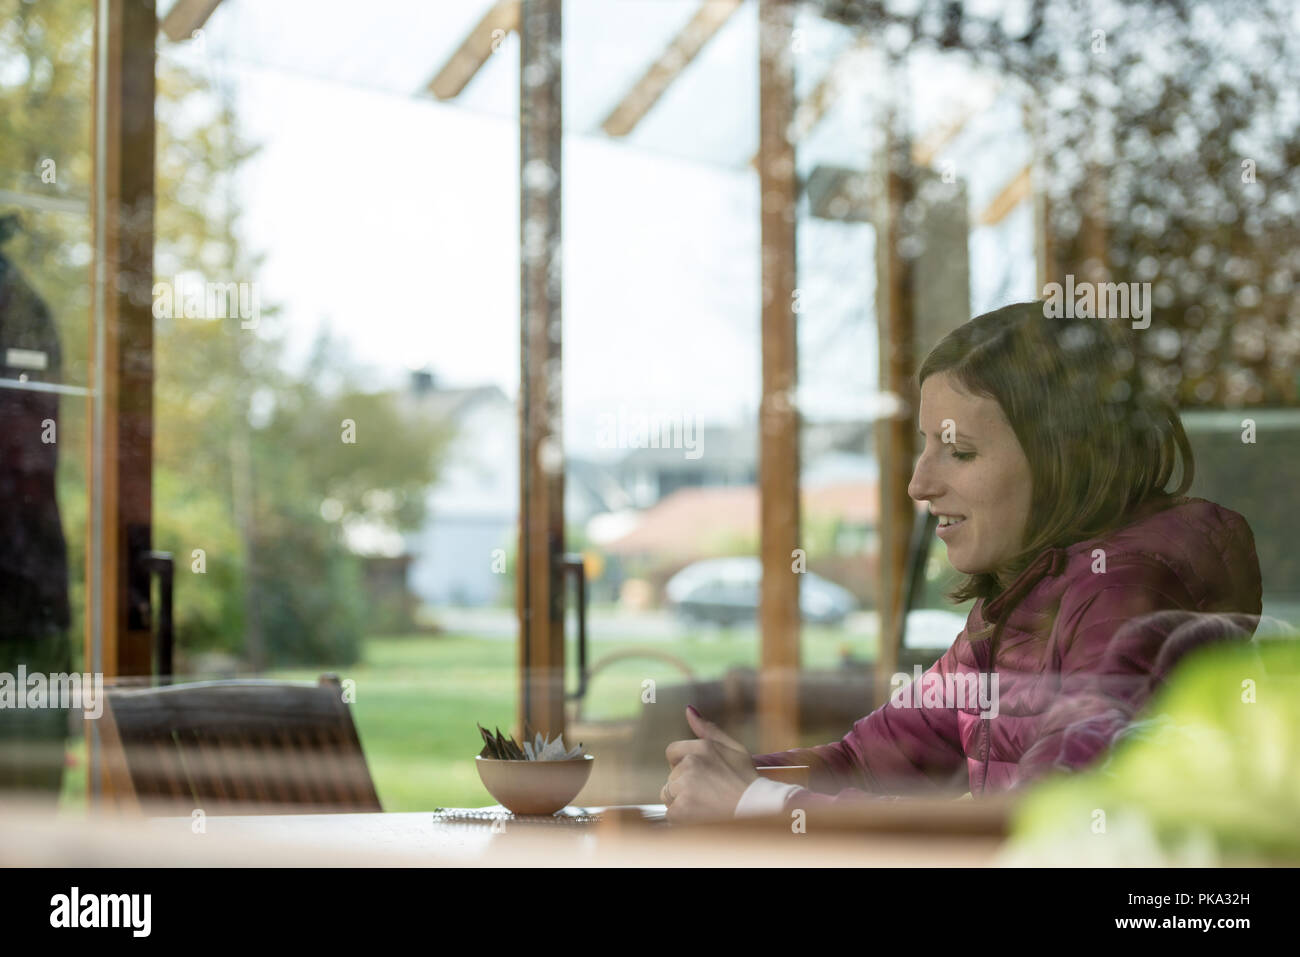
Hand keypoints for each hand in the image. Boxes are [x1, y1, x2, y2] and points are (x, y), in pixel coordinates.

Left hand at [660, 706, 757, 822]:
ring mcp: (686, 787)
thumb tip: (689, 709)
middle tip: (707, 792)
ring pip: (668, 794)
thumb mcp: (733, 748)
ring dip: (681, 801)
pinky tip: (700, 815)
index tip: (697, 774)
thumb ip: (708, 729)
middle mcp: (691, 764)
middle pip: (671, 776)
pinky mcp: (682, 809)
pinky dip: (682, 818)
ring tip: (704, 804)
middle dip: (683, 784)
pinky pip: (671, 813)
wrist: (757, 811)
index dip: (681, 764)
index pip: (672, 752)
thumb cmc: (747, 780)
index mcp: (703, 747)